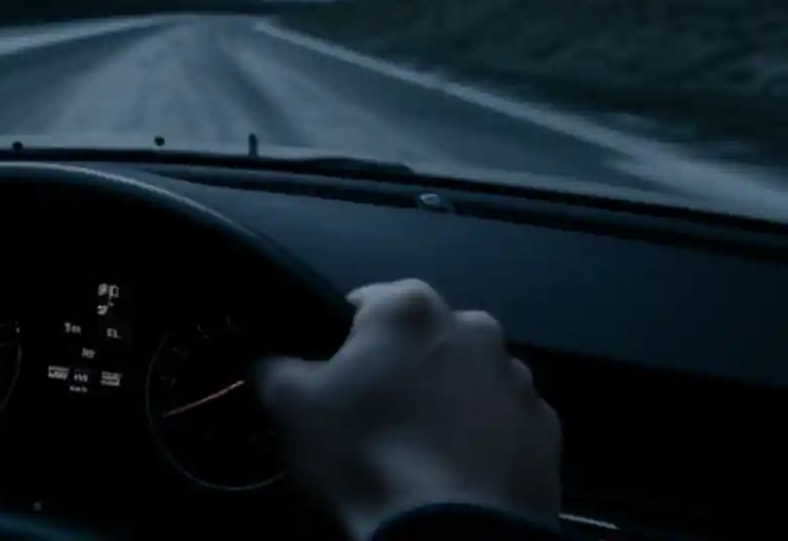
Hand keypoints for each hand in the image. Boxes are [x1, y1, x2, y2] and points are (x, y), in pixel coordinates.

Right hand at [257, 279, 560, 538]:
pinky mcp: (547, 431)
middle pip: (423, 339)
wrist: (450, 534)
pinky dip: (483, 438)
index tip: (332, 379)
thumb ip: (274, 365)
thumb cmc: (365, 454)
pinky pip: (503, 423)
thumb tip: (271, 359)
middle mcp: (475, 327)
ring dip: (447, 400)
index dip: (342, 339)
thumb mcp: (289, 405)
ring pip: (468, 378)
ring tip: (419, 450)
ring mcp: (519, 379)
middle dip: (401, 367)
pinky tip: (457, 473)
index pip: (364, 301)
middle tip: (374, 417)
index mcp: (409, 306)